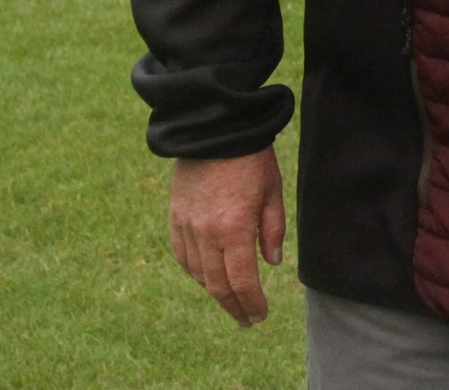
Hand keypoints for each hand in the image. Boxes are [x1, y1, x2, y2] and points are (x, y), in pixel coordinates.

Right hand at [169, 147, 284, 326]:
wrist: (215, 129)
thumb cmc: (251, 158)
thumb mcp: (272, 191)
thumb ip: (272, 230)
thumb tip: (271, 263)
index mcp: (234, 227)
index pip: (242, 280)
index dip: (251, 303)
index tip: (260, 316)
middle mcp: (207, 233)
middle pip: (218, 284)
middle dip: (234, 306)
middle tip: (247, 319)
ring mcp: (187, 226)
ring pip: (198, 274)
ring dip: (215, 291)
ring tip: (232, 300)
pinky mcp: (175, 218)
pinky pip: (183, 256)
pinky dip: (196, 272)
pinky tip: (208, 277)